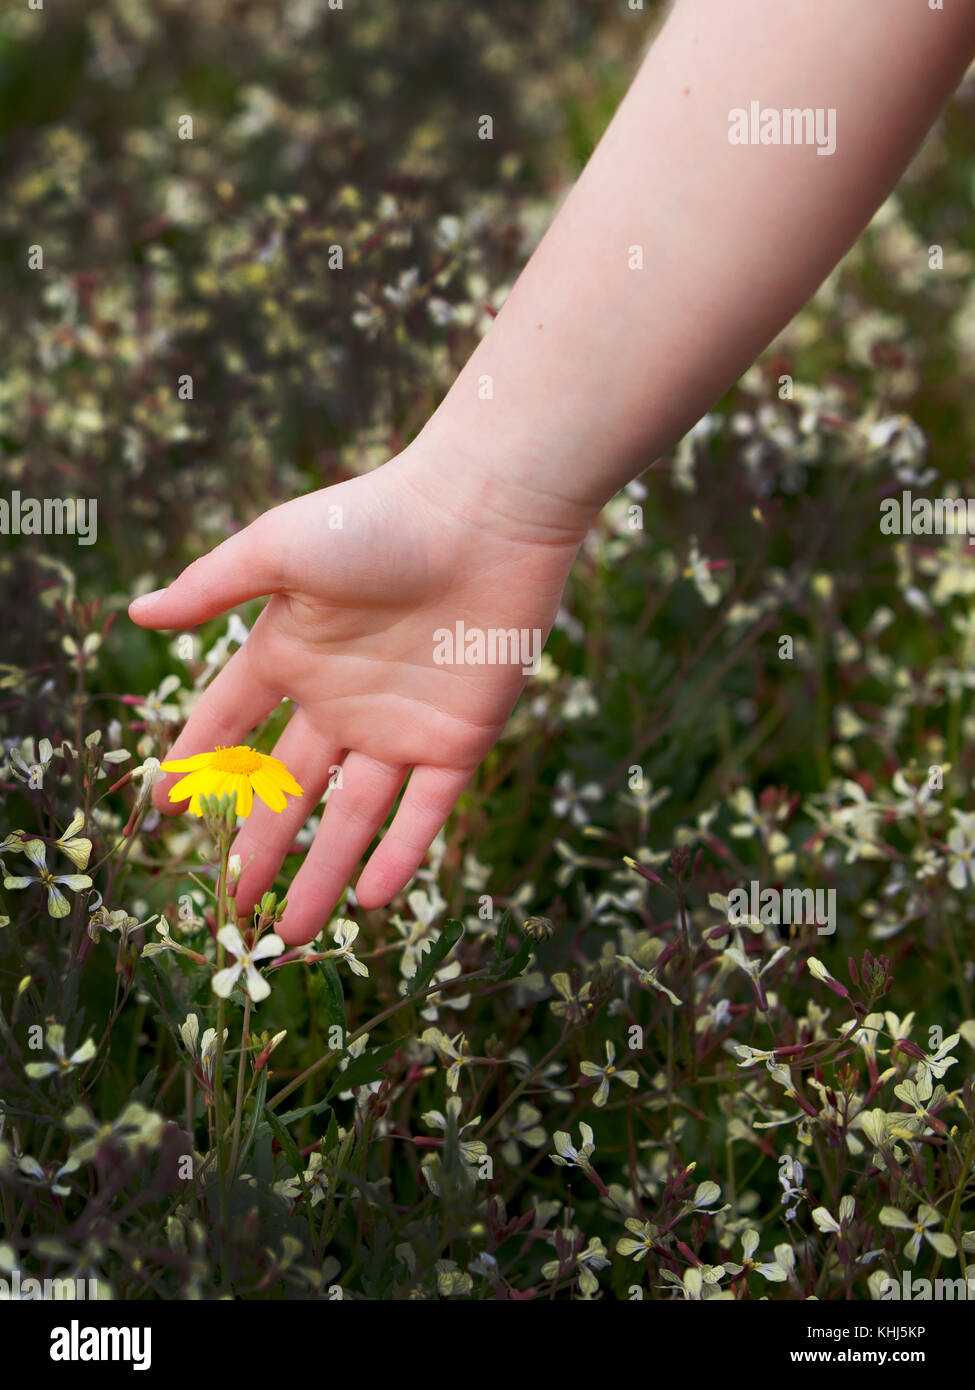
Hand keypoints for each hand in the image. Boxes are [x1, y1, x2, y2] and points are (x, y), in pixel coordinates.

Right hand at [128, 437, 586, 943]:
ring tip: (291, 931)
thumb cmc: (379, 520)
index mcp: (291, 653)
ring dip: (324, 873)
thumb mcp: (279, 549)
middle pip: (288, 790)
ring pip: (353, 817)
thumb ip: (212, 586)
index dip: (196, 766)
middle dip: (258, 846)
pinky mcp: (459, 740)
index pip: (229, 723)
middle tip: (230, 905)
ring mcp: (400, 725)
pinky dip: (400, 855)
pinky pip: (425, 812)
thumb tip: (137, 615)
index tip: (165, 812)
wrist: (488, 515)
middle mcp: (341, 699)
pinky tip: (372, 902)